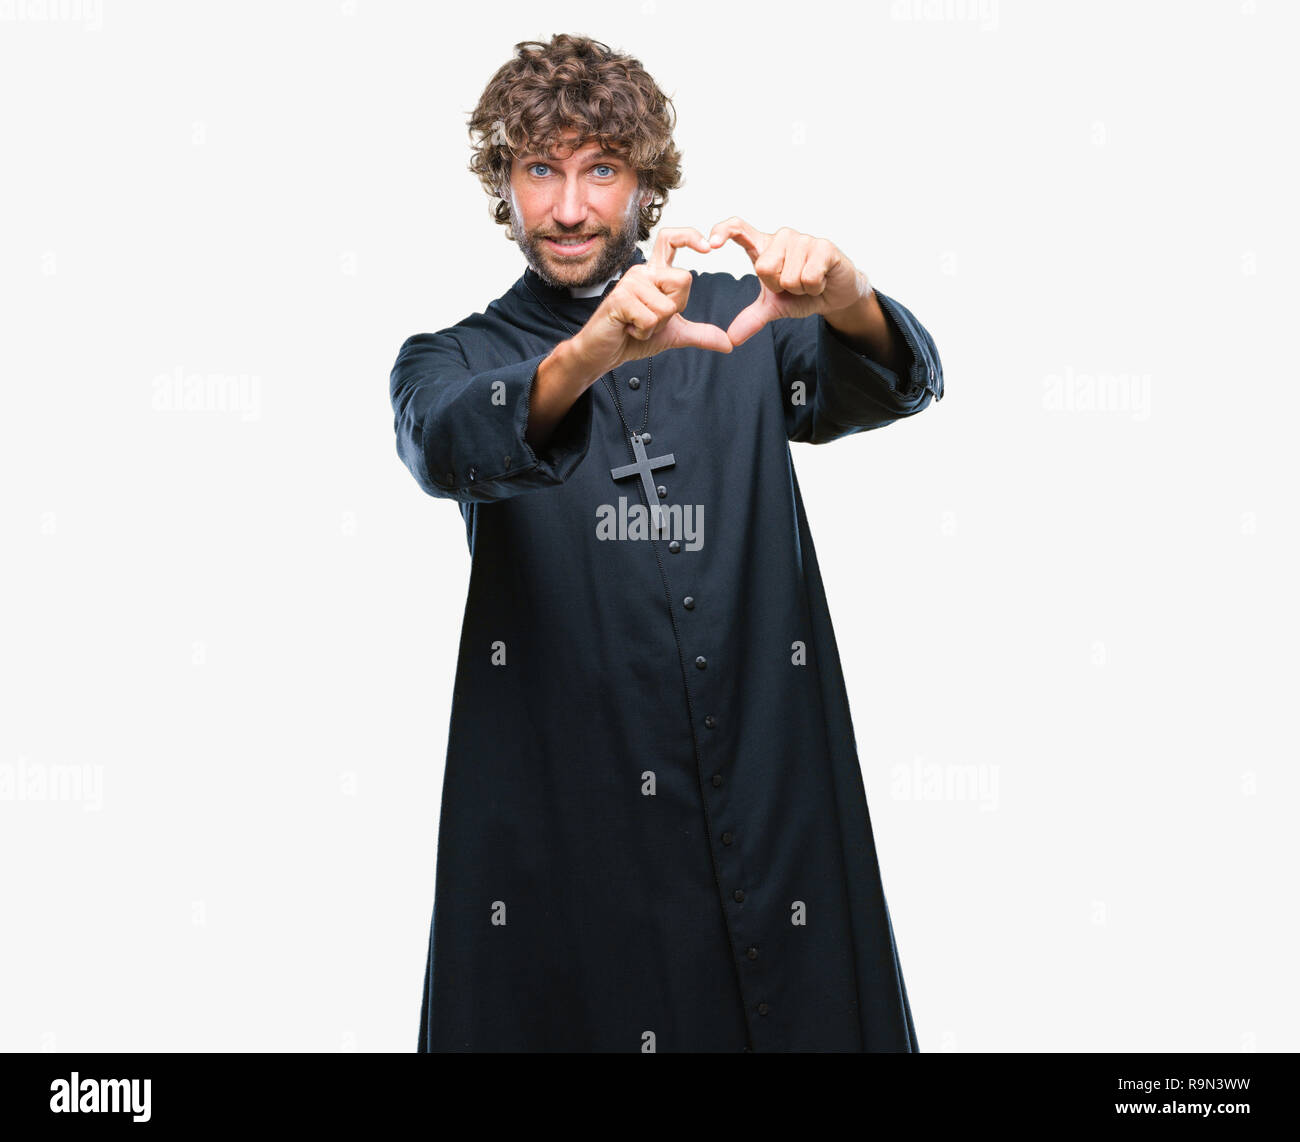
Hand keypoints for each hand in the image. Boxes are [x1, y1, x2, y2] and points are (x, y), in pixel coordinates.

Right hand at [571, 227, 732, 373]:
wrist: (602, 353)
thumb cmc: (631, 337)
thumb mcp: (673, 334)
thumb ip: (700, 334)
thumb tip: (728, 343)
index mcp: (655, 273)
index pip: (671, 240)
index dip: (690, 237)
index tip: (708, 247)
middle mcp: (643, 272)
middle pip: (684, 280)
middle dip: (675, 309)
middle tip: (651, 318)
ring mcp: (630, 283)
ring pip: (668, 306)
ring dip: (656, 326)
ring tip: (636, 325)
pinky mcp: (620, 299)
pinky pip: (651, 319)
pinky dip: (644, 333)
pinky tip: (628, 329)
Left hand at [707, 218, 868, 346]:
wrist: (836, 294)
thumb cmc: (803, 293)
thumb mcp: (774, 306)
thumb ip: (752, 318)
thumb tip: (730, 339)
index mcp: (764, 247)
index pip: (738, 228)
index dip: (723, 231)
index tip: (710, 244)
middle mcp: (781, 237)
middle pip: (764, 268)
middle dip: (779, 287)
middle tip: (793, 285)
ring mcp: (803, 239)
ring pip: (789, 276)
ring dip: (799, 289)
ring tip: (808, 282)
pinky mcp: (824, 246)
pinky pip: (809, 276)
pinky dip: (814, 287)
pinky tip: (821, 280)